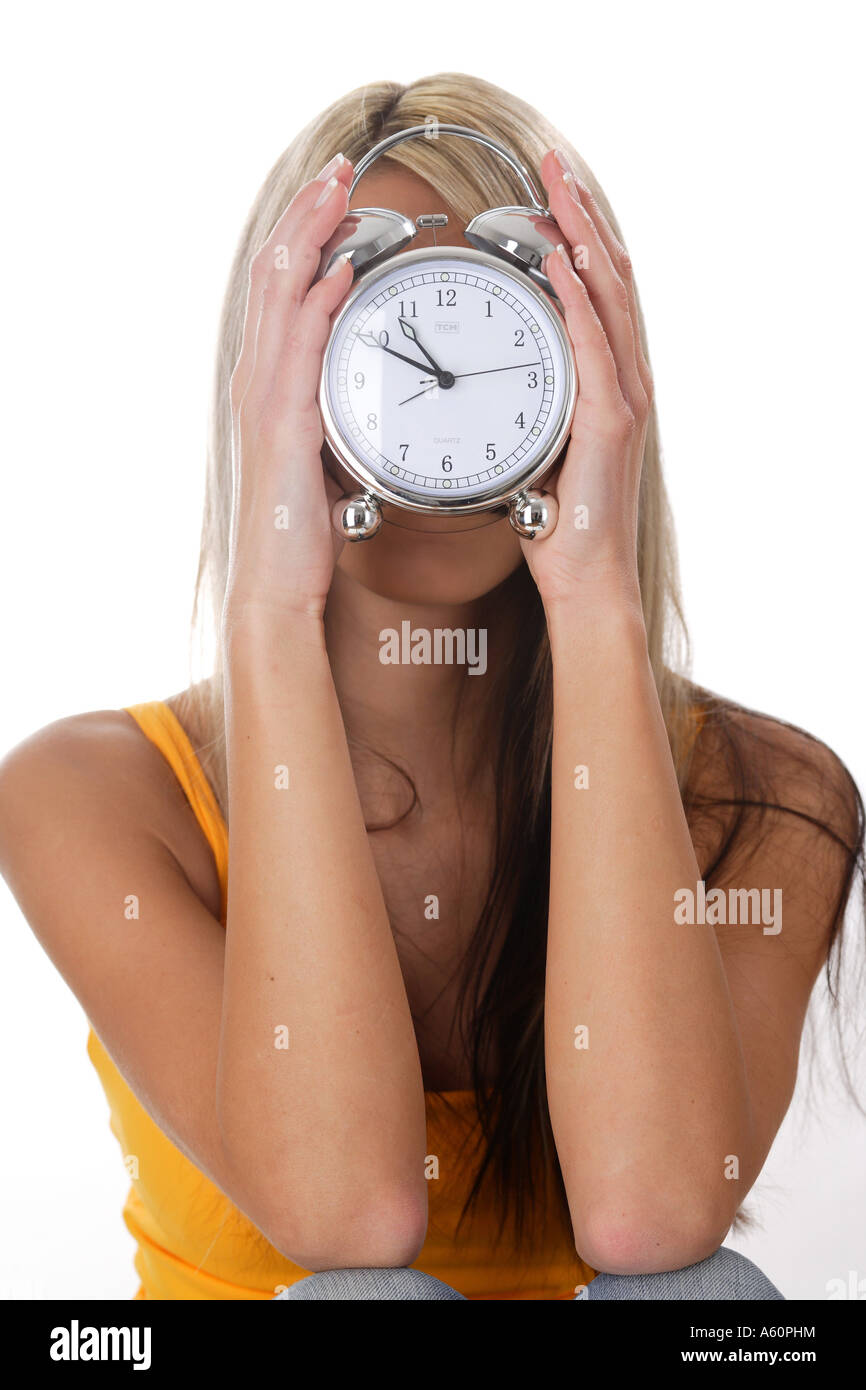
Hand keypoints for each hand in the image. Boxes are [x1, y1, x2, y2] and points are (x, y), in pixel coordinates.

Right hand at [222, 154, 354, 635]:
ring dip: (311, 235)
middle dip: (307, 213)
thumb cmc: (304, 526)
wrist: (278, 577)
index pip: (282, 286)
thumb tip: (369, 390)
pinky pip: (301, 346)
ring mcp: (266, 395)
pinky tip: (343, 272)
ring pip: (280, 294)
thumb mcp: (327, 453)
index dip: (305, 233)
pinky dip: (320, 302)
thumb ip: (339, 411)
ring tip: (337, 191)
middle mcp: (259, 377)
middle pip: (276, 271)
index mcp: (270, 380)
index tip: (335, 194)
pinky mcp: (283, 420)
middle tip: (337, 168)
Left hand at [520, 149, 653, 617]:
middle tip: (551, 166)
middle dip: (579, 215)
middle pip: (608, 276)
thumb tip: (480, 379)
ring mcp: (625, 396)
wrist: (584, 574)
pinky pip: (596, 345)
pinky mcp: (613, 420)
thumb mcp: (534, 446)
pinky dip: (580, 301)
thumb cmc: (556, 521)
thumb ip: (525, 404)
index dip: (576, 236)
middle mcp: (625, 378)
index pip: (595, 291)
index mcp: (605, 381)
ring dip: (582, 238)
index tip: (547, 195)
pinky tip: (562, 265)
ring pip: (610, 298)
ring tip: (558, 190)